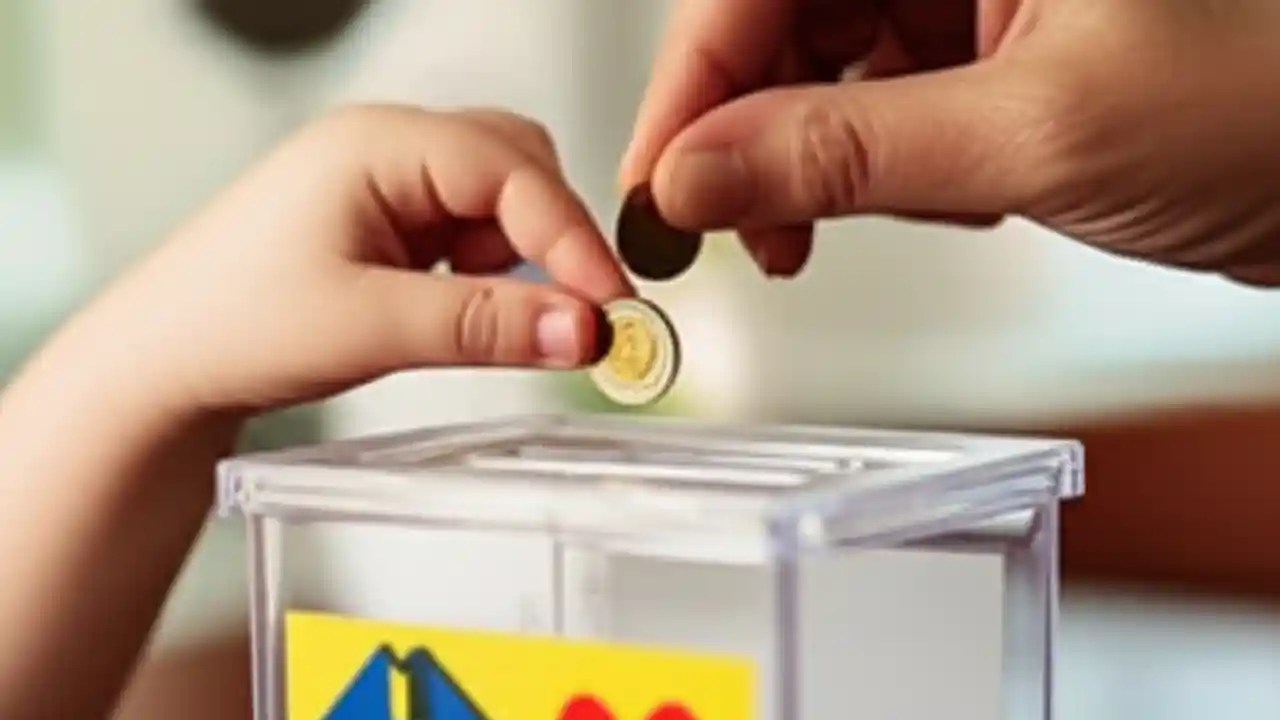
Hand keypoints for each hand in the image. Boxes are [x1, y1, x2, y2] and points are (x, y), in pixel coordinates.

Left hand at [0, 105, 631, 718]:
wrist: (164, 363)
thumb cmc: (232, 324)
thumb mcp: (372, 326)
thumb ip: (487, 325)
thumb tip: (585, 329)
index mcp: (376, 144)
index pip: (510, 169)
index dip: (570, 237)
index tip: (609, 305)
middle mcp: (388, 149)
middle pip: (518, 168)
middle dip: (551, 242)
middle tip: (575, 317)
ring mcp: (389, 184)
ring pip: (500, 204)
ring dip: (519, 264)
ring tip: (493, 324)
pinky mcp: (390, 222)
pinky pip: (471, 235)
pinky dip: (490, 277)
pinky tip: (464, 314)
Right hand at [622, 0, 1279, 285]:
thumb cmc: (1272, 104)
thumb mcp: (1035, 132)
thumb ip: (847, 152)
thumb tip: (699, 174)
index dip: (695, 76)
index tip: (660, 177)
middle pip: (782, 17)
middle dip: (753, 127)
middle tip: (737, 220)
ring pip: (827, 66)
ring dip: (818, 159)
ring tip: (844, 223)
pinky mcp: (994, 54)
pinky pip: (886, 105)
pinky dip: (886, 169)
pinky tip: (946, 199)